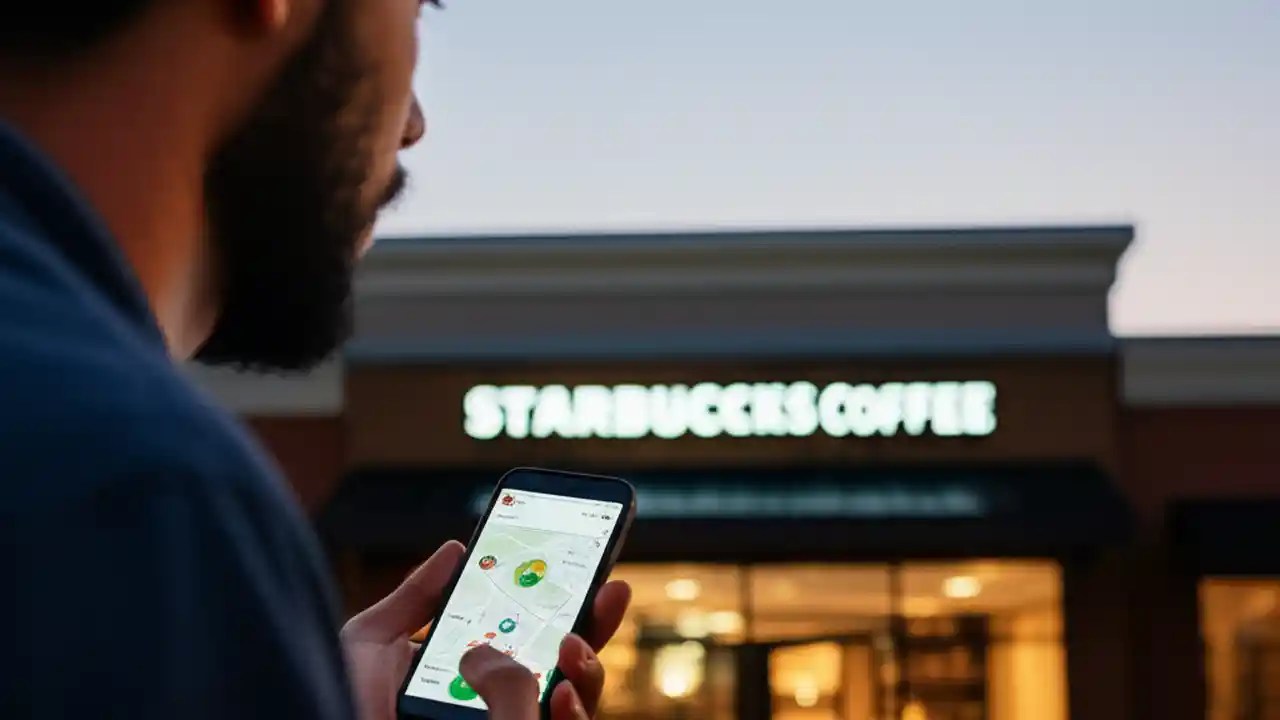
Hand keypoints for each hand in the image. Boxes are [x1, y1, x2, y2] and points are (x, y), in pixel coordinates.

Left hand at [340, 541, 631, 719]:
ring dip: (588, 670)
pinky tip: (559, 693)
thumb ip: (415, 598)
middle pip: (565, 670)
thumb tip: (457, 547)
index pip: (531, 640)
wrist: (317, 716)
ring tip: (572, 643)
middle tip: (610, 589)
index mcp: (467, 680)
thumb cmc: (329, 703)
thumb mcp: (370, 643)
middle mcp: (491, 712)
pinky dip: (570, 716)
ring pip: (572, 708)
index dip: (565, 604)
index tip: (589, 567)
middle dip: (595, 627)